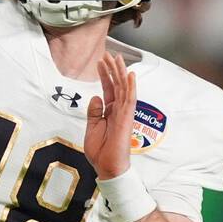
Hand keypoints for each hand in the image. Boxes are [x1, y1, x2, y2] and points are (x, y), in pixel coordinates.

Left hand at [85, 52, 135, 179]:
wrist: (107, 167)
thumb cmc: (101, 151)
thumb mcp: (92, 127)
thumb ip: (94, 111)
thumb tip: (95, 96)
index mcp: (110, 112)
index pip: (108, 89)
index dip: (104, 75)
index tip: (100, 61)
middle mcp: (118, 110)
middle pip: (116, 85)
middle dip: (112, 69)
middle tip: (108, 53)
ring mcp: (124, 114)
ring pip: (123, 88)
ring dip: (120, 73)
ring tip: (117, 58)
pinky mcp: (127, 119)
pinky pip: (130, 100)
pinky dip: (130, 87)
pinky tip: (130, 75)